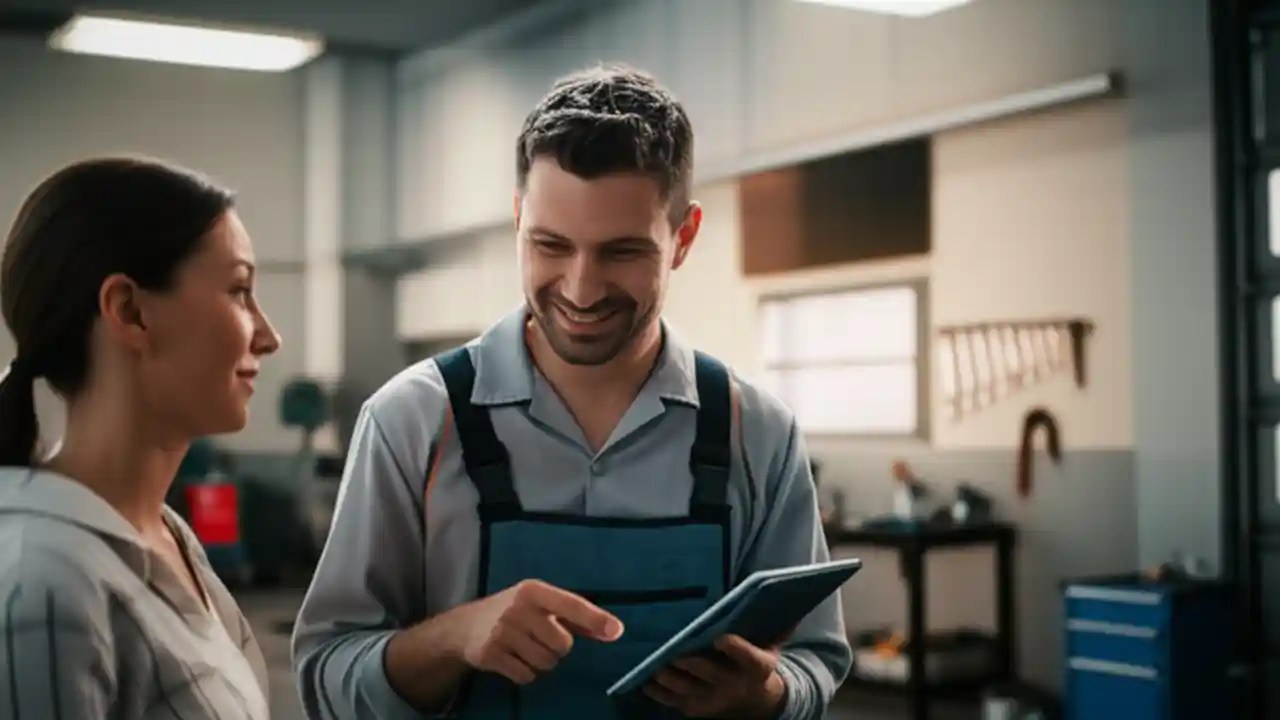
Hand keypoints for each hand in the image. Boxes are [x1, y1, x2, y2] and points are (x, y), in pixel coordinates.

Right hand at [453, 579, 623, 684]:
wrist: (464, 626)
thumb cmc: (514, 612)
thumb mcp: (541, 605)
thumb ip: (576, 617)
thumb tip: (613, 631)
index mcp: (534, 590)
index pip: (571, 605)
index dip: (595, 619)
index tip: (616, 631)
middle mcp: (518, 608)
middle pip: (562, 644)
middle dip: (557, 648)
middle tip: (541, 639)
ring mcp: (503, 631)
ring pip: (546, 663)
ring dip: (542, 662)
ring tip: (526, 648)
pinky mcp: (491, 654)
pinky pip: (526, 676)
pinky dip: (525, 673)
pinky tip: (514, 659)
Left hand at [643, 635, 787, 719]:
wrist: (755, 698)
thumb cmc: (756, 659)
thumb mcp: (770, 644)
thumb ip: (773, 624)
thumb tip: (778, 593)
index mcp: (758, 667)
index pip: (749, 658)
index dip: (736, 649)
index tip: (720, 637)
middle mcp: (735, 685)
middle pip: (711, 673)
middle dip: (690, 662)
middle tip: (672, 648)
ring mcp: (714, 699)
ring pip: (688, 688)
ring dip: (669, 677)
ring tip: (652, 662)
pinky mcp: (696, 708)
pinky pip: (674, 701)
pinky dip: (658, 692)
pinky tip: (645, 679)